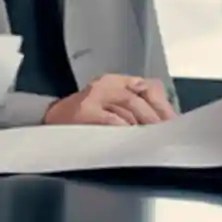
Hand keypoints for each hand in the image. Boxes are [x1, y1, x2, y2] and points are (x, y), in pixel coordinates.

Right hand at [44, 74, 176, 125]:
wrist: (47, 121)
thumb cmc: (81, 117)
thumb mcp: (108, 102)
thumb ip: (134, 105)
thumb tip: (165, 120)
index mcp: (113, 81)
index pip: (146, 87)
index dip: (162, 106)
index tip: (173, 122)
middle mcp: (104, 85)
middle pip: (137, 99)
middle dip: (155, 120)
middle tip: (166, 136)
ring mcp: (93, 98)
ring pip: (127, 109)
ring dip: (141, 127)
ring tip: (152, 139)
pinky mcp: (84, 112)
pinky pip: (111, 119)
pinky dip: (123, 129)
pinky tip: (131, 138)